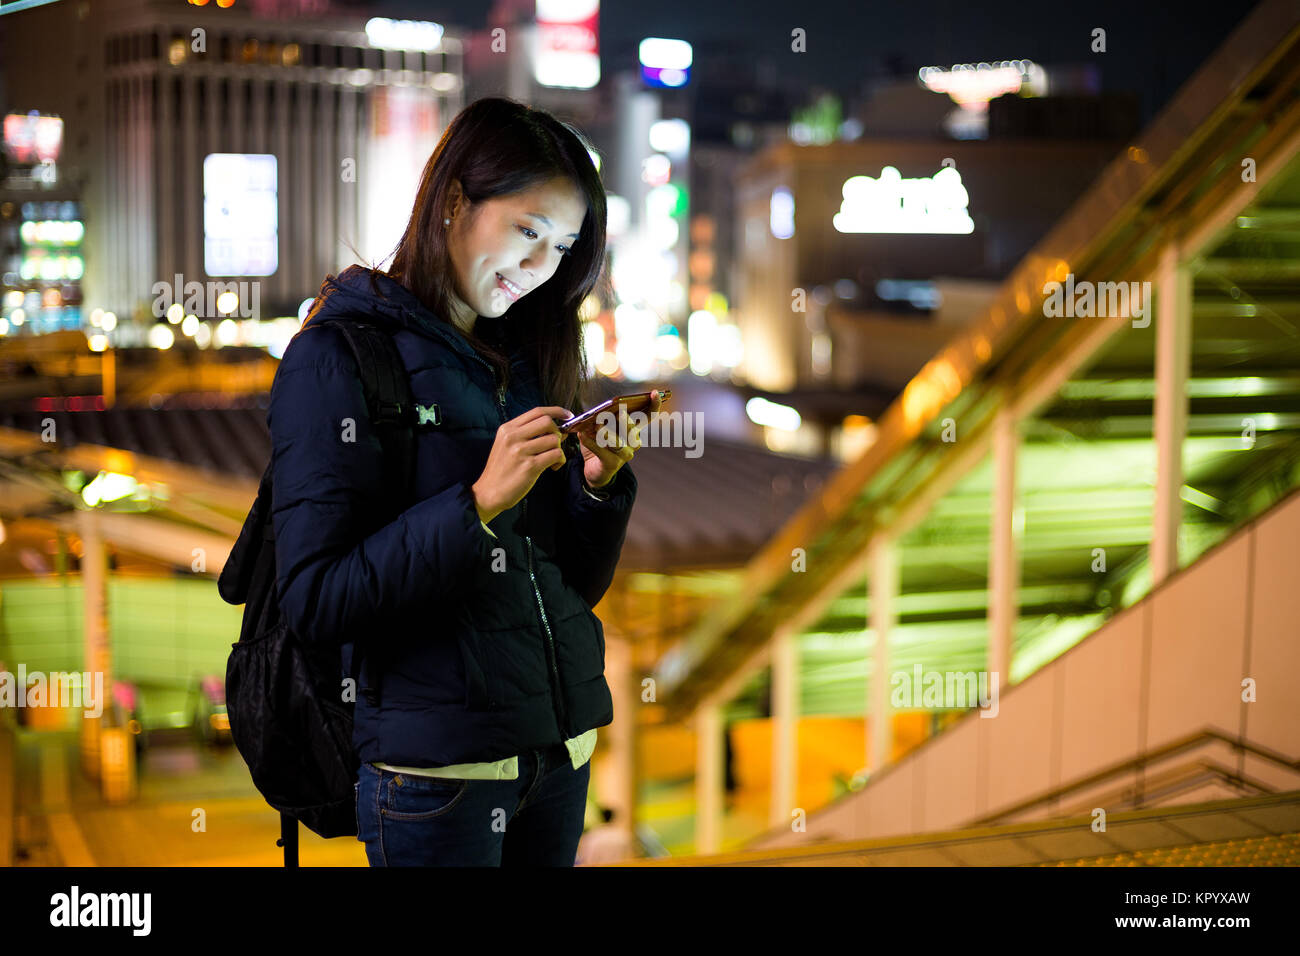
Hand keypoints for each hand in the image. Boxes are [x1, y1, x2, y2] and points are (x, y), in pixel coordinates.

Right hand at [472, 405, 571, 522]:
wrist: (488, 492)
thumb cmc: (501, 470)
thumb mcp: (505, 445)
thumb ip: (526, 435)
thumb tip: (556, 430)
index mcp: (507, 429)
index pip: (536, 412)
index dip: (555, 411)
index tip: (567, 415)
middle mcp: (513, 437)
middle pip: (547, 422)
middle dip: (557, 432)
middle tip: (555, 444)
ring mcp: (521, 451)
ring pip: (554, 439)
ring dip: (559, 449)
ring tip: (553, 459)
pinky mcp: (530, 466)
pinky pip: (555, 455)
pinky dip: (560, 460)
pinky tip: (553, 467)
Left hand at [578, 389, 662, 488]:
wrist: (594, 468)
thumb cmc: (599, 442)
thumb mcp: (599, 426)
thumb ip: (598, 417)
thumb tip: (588, 413)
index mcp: (633, 429)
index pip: (647, 416)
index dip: (653, 405)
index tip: (655, 393)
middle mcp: (633, 441)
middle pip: (631, 428)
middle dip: (624, 420)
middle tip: (619, 412)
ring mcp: (624, 453)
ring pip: (617, 441)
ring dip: (606, 433)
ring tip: (597, 425)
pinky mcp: (612, 463)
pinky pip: (601, 451)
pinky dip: (590, 442)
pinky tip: (581, 435)